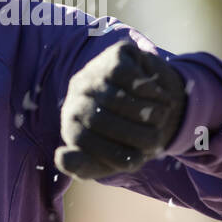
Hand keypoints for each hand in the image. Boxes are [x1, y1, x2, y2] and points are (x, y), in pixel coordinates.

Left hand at [54, 41, 187, 180]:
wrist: (158, 102)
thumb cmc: (131, 137)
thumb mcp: (109, 159)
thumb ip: (84, 166)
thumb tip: (61, 156)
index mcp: (72, 123)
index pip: (82, 140)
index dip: (113, 153)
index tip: (139, 158)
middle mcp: (76, 95)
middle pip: (98, 119)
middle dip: (134, 134)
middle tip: (157, 139)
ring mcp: (94, 72)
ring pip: (114, 97)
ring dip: (145, 112)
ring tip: (161, 118)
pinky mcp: (115, 54)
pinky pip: (128, 76)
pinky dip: (149, 90)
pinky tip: (159, 96)